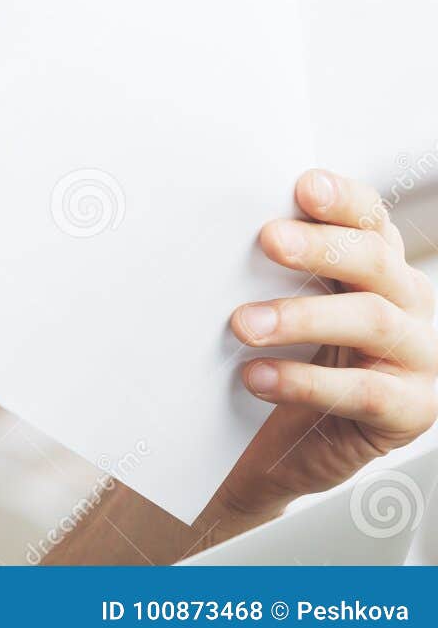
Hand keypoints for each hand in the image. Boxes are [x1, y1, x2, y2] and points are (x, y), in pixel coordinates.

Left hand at [216, 169, 437, 519]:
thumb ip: (269, 267)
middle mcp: (406, 301)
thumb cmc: (283, 357)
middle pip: (375, 260)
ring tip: (243, 323)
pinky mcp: (411, 408)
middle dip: (320, 247)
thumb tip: (210, 231)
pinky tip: (259, 377)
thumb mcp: (278, 301)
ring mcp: (417, 355)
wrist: (286, 442)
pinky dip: (306, 381)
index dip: (344, 199)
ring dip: (302, 316)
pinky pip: (364, 390)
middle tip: (269, 240)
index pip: (370, 219)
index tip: (305, 186)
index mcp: (376, 266)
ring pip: (372, 321)